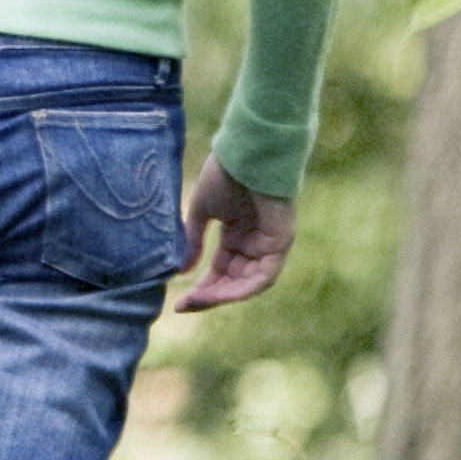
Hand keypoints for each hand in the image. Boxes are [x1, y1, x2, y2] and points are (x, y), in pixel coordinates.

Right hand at [178, 160, 294, 312]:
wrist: (245, 152)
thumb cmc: (224, 174)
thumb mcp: (202, 212)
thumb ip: (194, 241)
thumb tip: (182, 270)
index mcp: (237, 234)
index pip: (221, 270)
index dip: (201, 287)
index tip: (179, 302)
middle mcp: (255, 242)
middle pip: (234, 281)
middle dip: (209, 295)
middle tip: (184, 306)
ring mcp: (270, 243)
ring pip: (249, 283)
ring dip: (223, 296)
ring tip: (198, 301)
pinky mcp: (281, 241)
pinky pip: (265, 276)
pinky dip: (244, 288)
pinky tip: (221, 293)